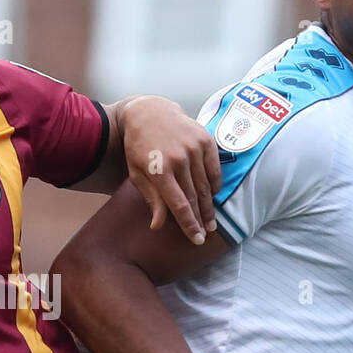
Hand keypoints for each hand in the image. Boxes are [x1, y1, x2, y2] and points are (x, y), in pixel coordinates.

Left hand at [119, 97, 221, 242]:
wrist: (149, 112)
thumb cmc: (139, 147)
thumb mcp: (138, 174)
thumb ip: (152, 199)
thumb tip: (158, 226)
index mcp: (160, 170)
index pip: (179, 204)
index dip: (189, 224)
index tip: (196, 239)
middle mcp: (179, 159)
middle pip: (195, 197)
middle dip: (201, 219)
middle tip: (206, 235)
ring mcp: (194, 147)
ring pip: (206, 185)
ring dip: (210, 206)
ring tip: (212, 222)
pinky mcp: (205, 139)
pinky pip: (214, 168)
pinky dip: (215, 183)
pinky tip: (213, 196)